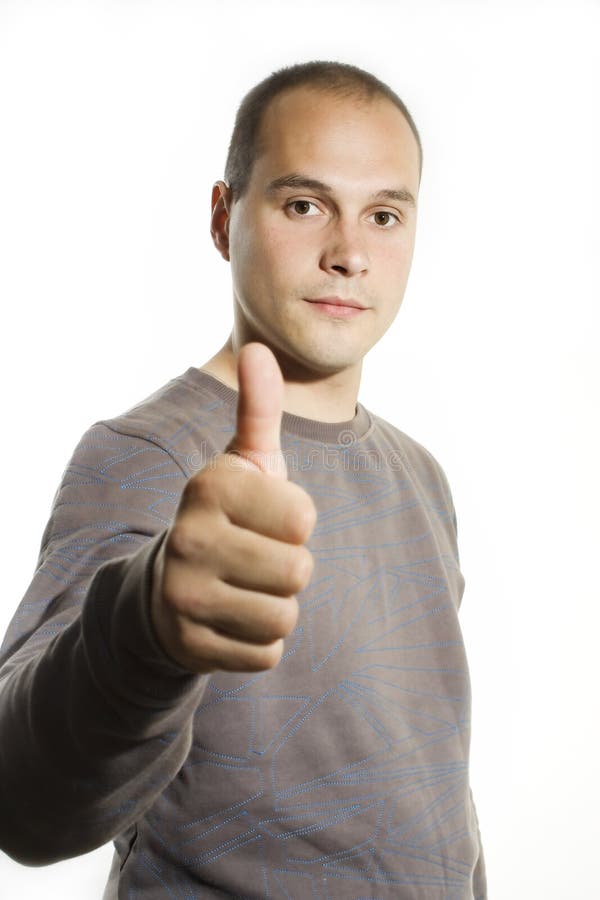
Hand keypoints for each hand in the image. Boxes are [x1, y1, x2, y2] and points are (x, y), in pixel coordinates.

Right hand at [151, 343, 316, 673]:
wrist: (165, 586)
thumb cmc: (225, 516)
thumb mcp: (242, 462)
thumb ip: (258, 409)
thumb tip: (261, 348)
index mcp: (209, 486)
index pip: (304, 518)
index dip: (295, 521)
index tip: (263, 518)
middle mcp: (189, 538)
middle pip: (298, 572)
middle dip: (289, 568)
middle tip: (256, 558)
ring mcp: (183, 596)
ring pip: (284, 617)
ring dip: (276, 606)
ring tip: (244, 588)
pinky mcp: (189, 647)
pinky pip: (266, 654)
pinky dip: (259, 642)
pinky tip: (231, 619)